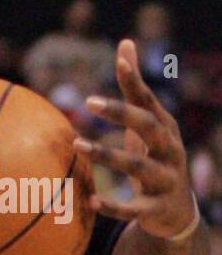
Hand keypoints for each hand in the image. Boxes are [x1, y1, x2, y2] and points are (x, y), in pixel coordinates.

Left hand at [76, 39, 196, 239]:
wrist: (177, 212)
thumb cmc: (155, 158)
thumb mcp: (147, 123)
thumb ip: (134, 89)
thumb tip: (125, 43)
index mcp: (165, 128)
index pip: (150, 100)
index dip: (136, 82)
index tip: (119, 61)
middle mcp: (170, 150)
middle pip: (149, 127)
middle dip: (122, 114)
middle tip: (88, 102)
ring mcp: (165, 179)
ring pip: (138, 166)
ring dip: (107, 155)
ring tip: (77, 144)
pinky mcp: (155, 208)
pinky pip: (133, 208)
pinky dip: (113, 206)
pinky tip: (90, 200)